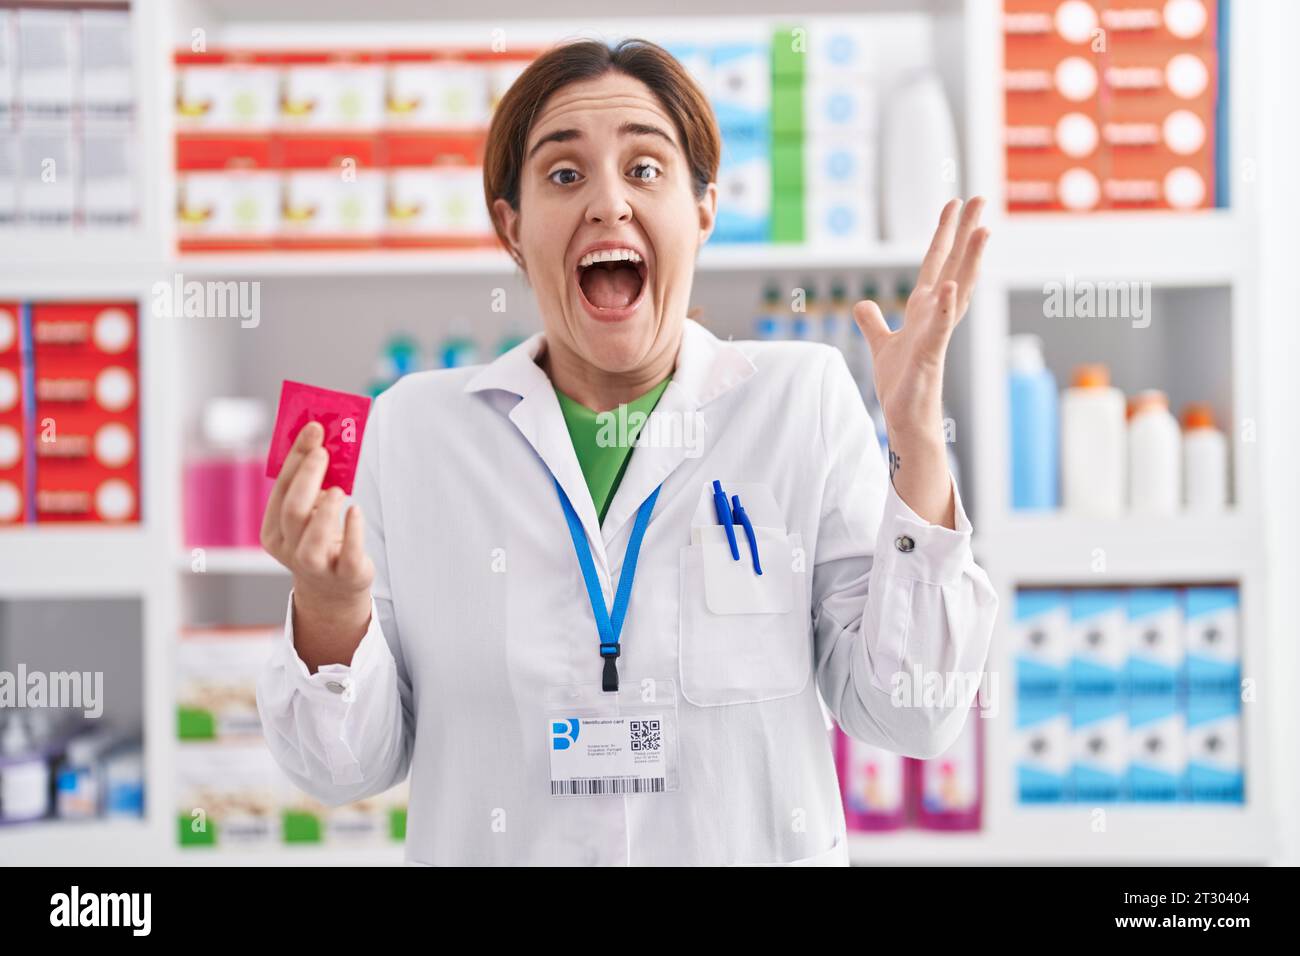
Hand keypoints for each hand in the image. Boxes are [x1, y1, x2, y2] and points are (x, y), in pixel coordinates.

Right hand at [260, 421, 372, 667]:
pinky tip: (356, 510)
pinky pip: (348, 552)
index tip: (314, 430)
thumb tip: (324, 443)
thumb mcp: (310, 516)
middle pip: (293, 509)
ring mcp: (315, 565)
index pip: (281, 488)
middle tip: (324, 451)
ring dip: (326, 506)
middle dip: (308, 475)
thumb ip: (313, 487)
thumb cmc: (321, 540)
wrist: (333, 590)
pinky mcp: (345, 575)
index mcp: (273, 530)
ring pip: (312, 534)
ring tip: (339, 489)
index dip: (297, 457)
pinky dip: (352, 529)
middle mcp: (289, 549)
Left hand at [851, 197, 989, 525]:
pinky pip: (941, 328)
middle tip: (980, 198)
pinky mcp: (930, 355)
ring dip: (970, 260)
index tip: (955, 204)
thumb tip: (863, 303)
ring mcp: (936, 333)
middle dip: (966, 232)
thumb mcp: (881, 344)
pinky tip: (953, 287)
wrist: (905, 418)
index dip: (945, 233)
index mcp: (924, 309)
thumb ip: (874, 322)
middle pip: (955, 265)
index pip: (937, 263)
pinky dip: (947, 308)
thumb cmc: (901, 383)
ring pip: (958, 290)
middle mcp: (936, 315)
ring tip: (982, 230)